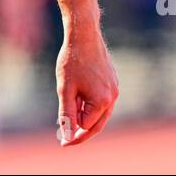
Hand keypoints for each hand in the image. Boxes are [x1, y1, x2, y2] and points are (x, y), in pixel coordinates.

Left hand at [55, 22, 118, 146]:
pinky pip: (103, 101)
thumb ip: (67, 114)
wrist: (84, 34)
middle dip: (81, 133)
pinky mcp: (113, 81)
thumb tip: (68, 136)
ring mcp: (115, 88)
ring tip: (70, 121)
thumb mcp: (65, 89)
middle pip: (97, 124)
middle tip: (65, 141)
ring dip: (86, 119)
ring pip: (101, 113)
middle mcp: (112, 97)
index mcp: (102, 101)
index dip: (72, 133)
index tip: (61, 141)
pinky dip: (90, 106)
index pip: (86, 127)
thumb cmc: (72, 61)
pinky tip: (78, 103)